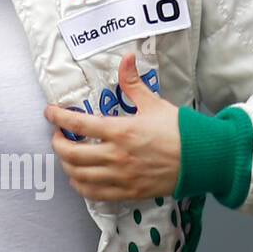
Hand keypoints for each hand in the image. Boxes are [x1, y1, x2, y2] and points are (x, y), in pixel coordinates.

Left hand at [44, 51, 179, 199]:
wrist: (202, 159)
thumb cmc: (180, 131)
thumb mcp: (154, 103)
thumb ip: (133, 83)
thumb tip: (126, 58)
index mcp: (120, 131)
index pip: (77, 123)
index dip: (58, 117)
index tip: (50, 113)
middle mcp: (116, 156)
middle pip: (70, 153)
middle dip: (57, 143)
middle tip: (58, 134)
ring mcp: (120, 177)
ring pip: (78, 175)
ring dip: (66, 164)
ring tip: (67, 155)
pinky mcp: (127, 191)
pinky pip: (93, 193)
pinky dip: (80, 185)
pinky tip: (79, 177)